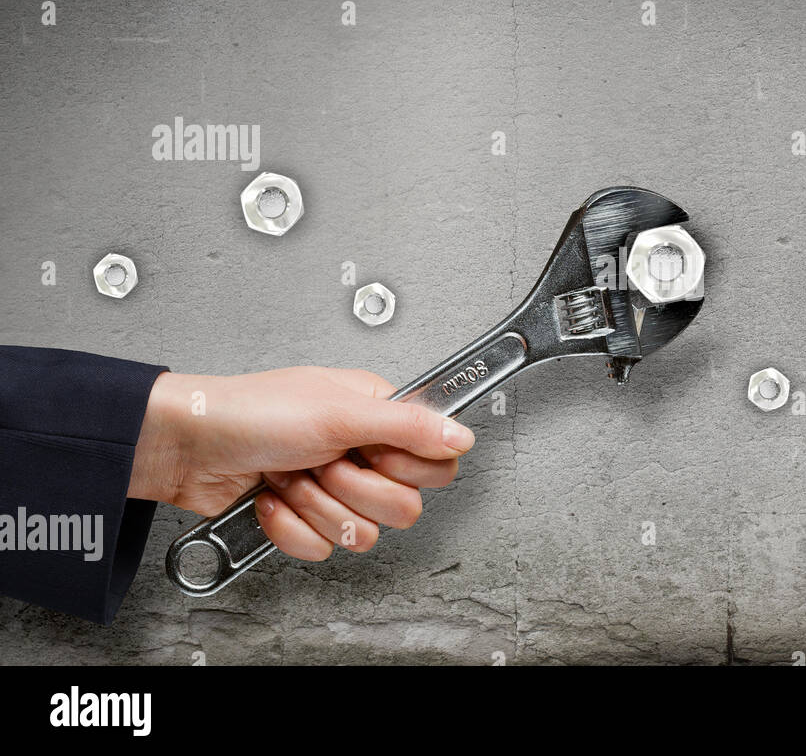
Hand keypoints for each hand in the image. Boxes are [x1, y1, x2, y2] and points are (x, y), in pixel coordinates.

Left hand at [129, 367, 474, 560]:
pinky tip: (273, 498)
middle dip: (354, 489)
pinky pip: (323, 549)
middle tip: (325, 462)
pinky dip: (291, 527)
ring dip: (317, 507)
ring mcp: (334, 488)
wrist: (186, 449)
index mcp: (379, 414)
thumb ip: (409, 426)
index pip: (435, 458)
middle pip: (404, 504)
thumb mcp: (339, 412)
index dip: (406, 464)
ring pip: (363, 532)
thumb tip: (463, 435)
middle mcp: (362, 451)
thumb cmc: (250, 412)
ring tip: (291, 476)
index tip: (372, 449)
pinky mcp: (306, 520)